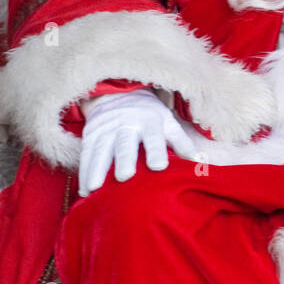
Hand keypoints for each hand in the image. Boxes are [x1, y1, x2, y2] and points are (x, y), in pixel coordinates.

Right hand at [78, 89, 197, 195]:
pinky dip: (84, 172)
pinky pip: (86, 155)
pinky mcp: (90, 134)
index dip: (156, 150)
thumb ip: (181, 142)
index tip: (158, 166)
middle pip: (125, 143)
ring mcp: (105, 129)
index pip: (154, 137)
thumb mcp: (167, 122)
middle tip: (124, 177)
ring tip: (94, 189)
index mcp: (149, 121)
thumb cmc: (149, 115)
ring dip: (96, 169)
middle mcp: (126, 124)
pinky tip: (84, 191)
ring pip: (100, 150)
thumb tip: (200, 162)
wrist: (117, 93)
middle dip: (124, 159)